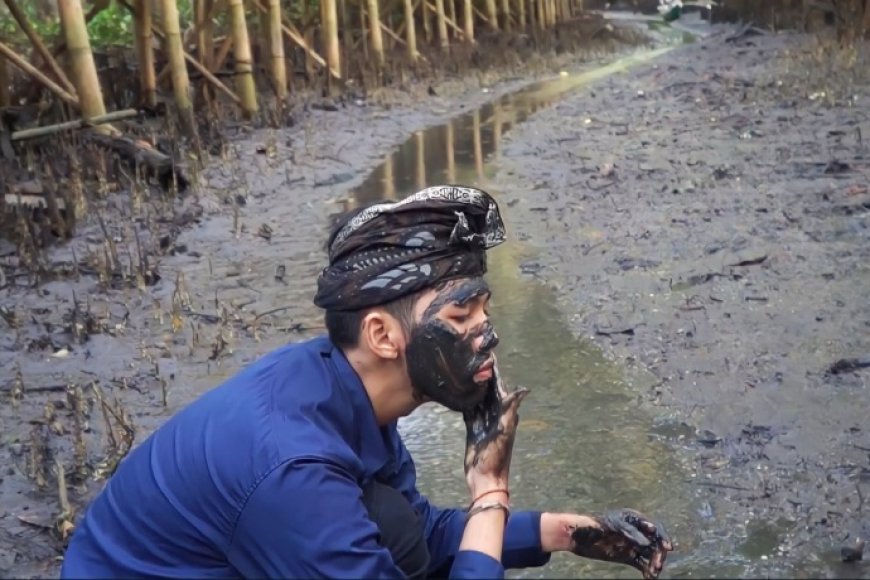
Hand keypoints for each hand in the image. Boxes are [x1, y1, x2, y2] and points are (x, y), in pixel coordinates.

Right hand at [462, 357, 528, 494]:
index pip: (499, 388)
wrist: (485, 479)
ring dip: (473, 386)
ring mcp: (483, 422)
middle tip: (472, 356)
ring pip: (478, 399)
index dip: (495, 373)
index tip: (489, 354)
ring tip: (464, 369)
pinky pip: (469, 411)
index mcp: (505, 413)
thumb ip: (511, 410)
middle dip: (482, 375)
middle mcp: (495, 415)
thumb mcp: (504, 432)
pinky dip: (465, 401)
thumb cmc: (497, 457)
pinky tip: (458, 391)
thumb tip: (524, 389)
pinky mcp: (472, 429)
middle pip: (487, 390)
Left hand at [568, 509, 672, 579]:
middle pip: (655, 543)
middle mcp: (636, 532)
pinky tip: (649, 577)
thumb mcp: (613, 527)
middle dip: (659, 553)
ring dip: (654, 563)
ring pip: (650, 555)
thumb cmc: (594, 526)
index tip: (668, 547)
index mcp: (634, 519)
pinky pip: (641, 564)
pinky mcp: (628, 556)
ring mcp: (633, 545)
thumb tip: (647, 544)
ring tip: (653, 573)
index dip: (663, 537)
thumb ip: (631, 534)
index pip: (654, 528)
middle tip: (658, 565)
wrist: (578, 537)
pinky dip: (647, 570)